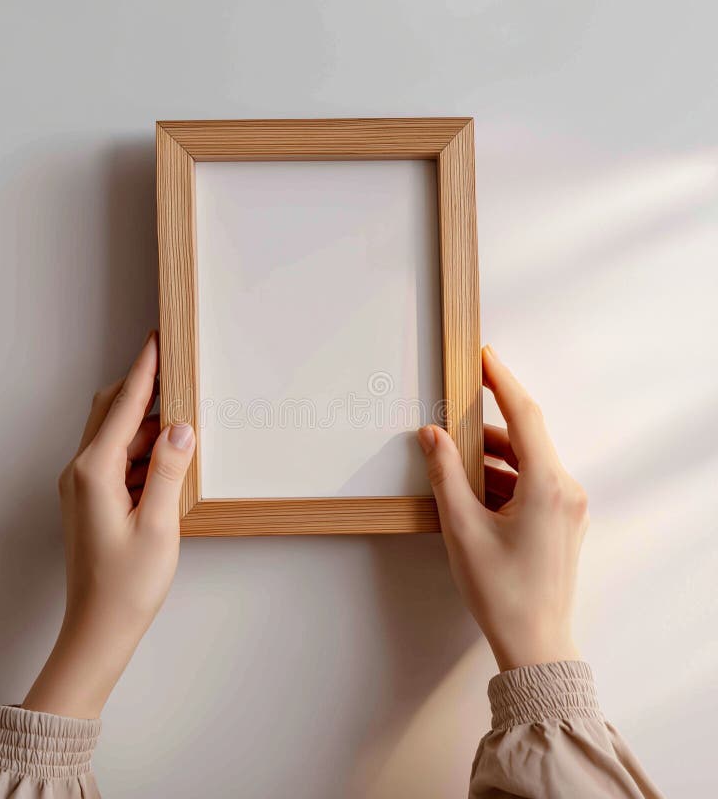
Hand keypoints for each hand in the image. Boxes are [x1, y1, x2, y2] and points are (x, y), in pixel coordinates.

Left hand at [23, 331, 194, 717]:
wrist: (99, 629)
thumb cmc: (128, 584)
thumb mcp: (159, 524)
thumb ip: (170, 469)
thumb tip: (181, 427)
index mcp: (94, 471)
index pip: (123, 406)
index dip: (143, 371)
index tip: (156, 341)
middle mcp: (81, 471)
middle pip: (112, 413)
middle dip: (145, 391)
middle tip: (177, 373)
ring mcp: (84, 486)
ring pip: (118, 437)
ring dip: (149, 428)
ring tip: (185, 425)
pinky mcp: (92, 499)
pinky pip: (119, 460)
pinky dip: (144, 454)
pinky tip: (170, 461)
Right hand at [417, 345, 587, 670]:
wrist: (535, 643)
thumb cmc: (501, 591)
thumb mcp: (462, 527)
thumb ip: (444, 474)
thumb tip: (431, 435)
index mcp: (547, 485)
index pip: (525, 415)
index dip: (502, 381)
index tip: (486, 357)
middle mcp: (566, 489)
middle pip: (524, 439)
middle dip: (484, 430)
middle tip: (448, 426)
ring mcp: (569, 506)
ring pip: (527, 463)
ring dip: (491, 459)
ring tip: (453, 467)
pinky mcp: (563, 521)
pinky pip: (533, 484)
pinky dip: (503, 480)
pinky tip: (474, 493)